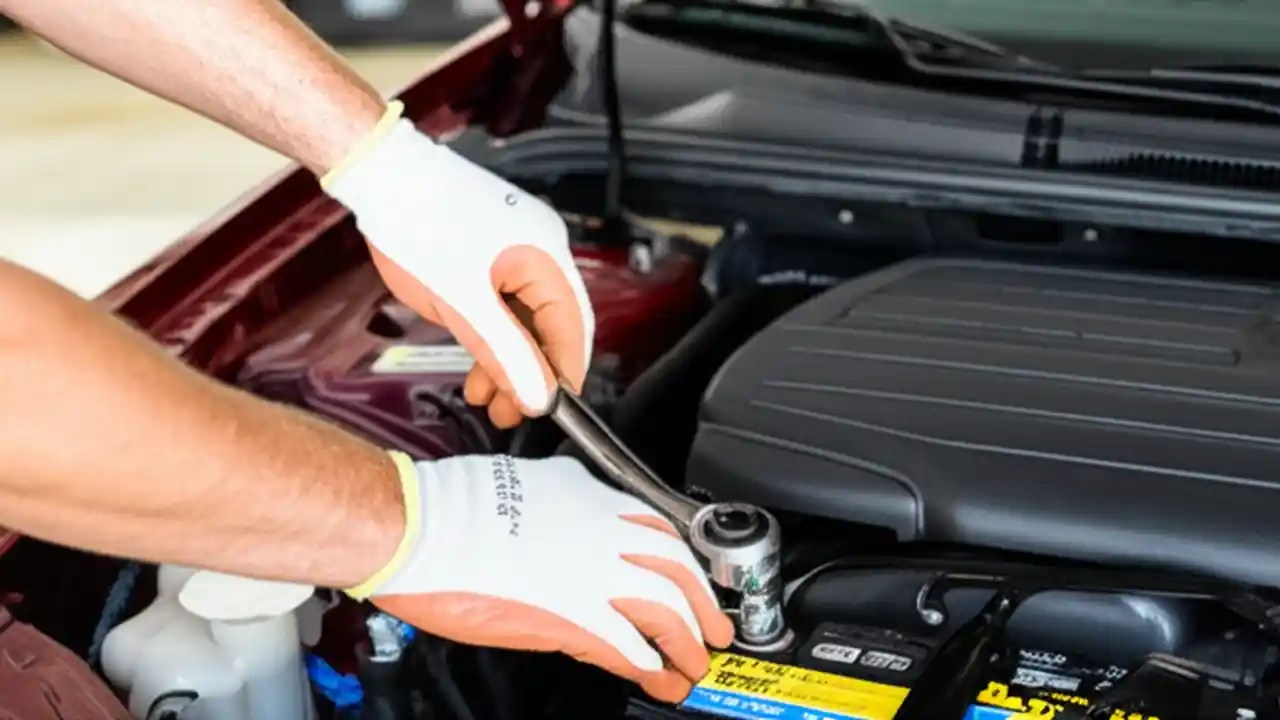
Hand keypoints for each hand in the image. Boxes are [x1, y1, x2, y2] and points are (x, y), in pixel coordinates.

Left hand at [324, 103, 593, 427]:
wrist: (379, 175)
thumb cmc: (416, 221)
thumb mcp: (461, 304)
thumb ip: (504, 354)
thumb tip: (538, 395)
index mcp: (545, 255)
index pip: (572, 328)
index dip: (564, 373)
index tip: (549, 409)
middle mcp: (541, 248)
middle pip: (553, 325)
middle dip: (532, 373)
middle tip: (511, 412)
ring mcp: (517, 247)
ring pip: (527, 318)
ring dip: (509, 358)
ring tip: (486, 396)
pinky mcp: (494, 250)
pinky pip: (507, 300)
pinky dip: (496, 333)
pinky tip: (477, 362)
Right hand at [348, 453, 734, 701]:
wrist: (416, 525)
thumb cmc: (449, 505)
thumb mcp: (525, 487)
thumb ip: (562, 510)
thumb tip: (576, 534)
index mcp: (589, 496)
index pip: (659, 528)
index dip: (684, 561)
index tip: (693, 579)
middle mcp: (604, 531)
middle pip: (677, 569)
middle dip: (703, 603)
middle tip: (716, 628)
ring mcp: (594, 574)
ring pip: (667, 610)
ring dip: (688, 643)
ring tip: (695, 665)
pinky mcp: (575, 616)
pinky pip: (630, 648)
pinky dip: (652, 668)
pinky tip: (661, 681)